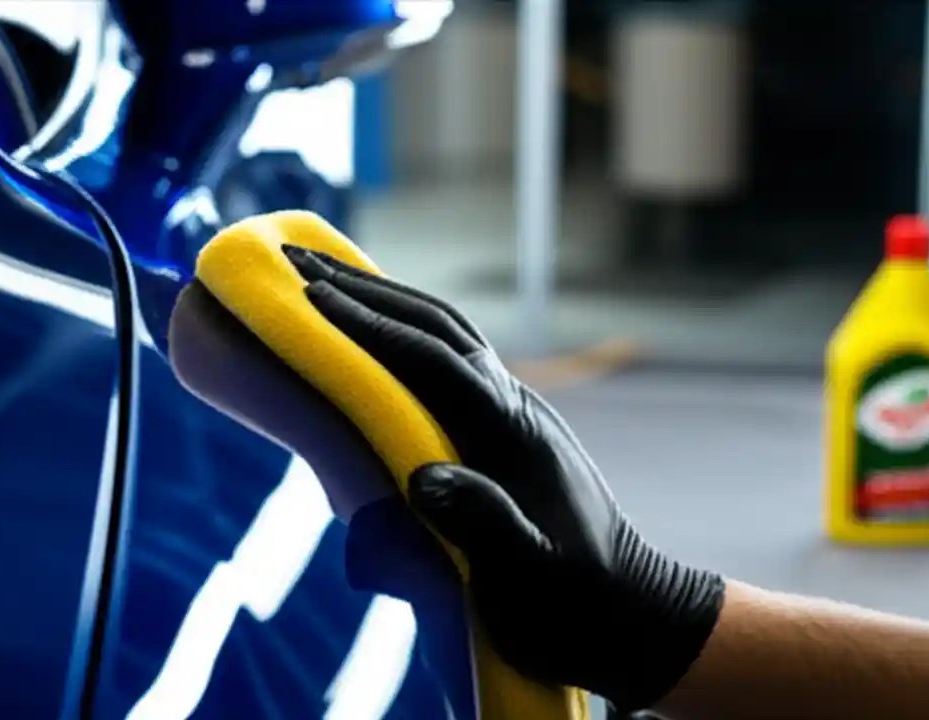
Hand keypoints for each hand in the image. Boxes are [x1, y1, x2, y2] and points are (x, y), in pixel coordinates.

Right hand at [284, 246, 725, 712]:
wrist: (631, 611)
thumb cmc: (575, 605)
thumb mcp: (531, 580)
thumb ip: (486, 524)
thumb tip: (422, 477)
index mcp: (515, 433)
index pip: (433, 361)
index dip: (370, 327)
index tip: (310, 297)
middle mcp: (515, 406)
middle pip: (437, 327)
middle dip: (367, 289)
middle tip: (297, 257)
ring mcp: (515, 412)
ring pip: (447, 333)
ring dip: (387, 300)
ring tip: (326, 276)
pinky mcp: (508, 427)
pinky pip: (451, 360)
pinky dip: (407, 332)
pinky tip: (378, 332)